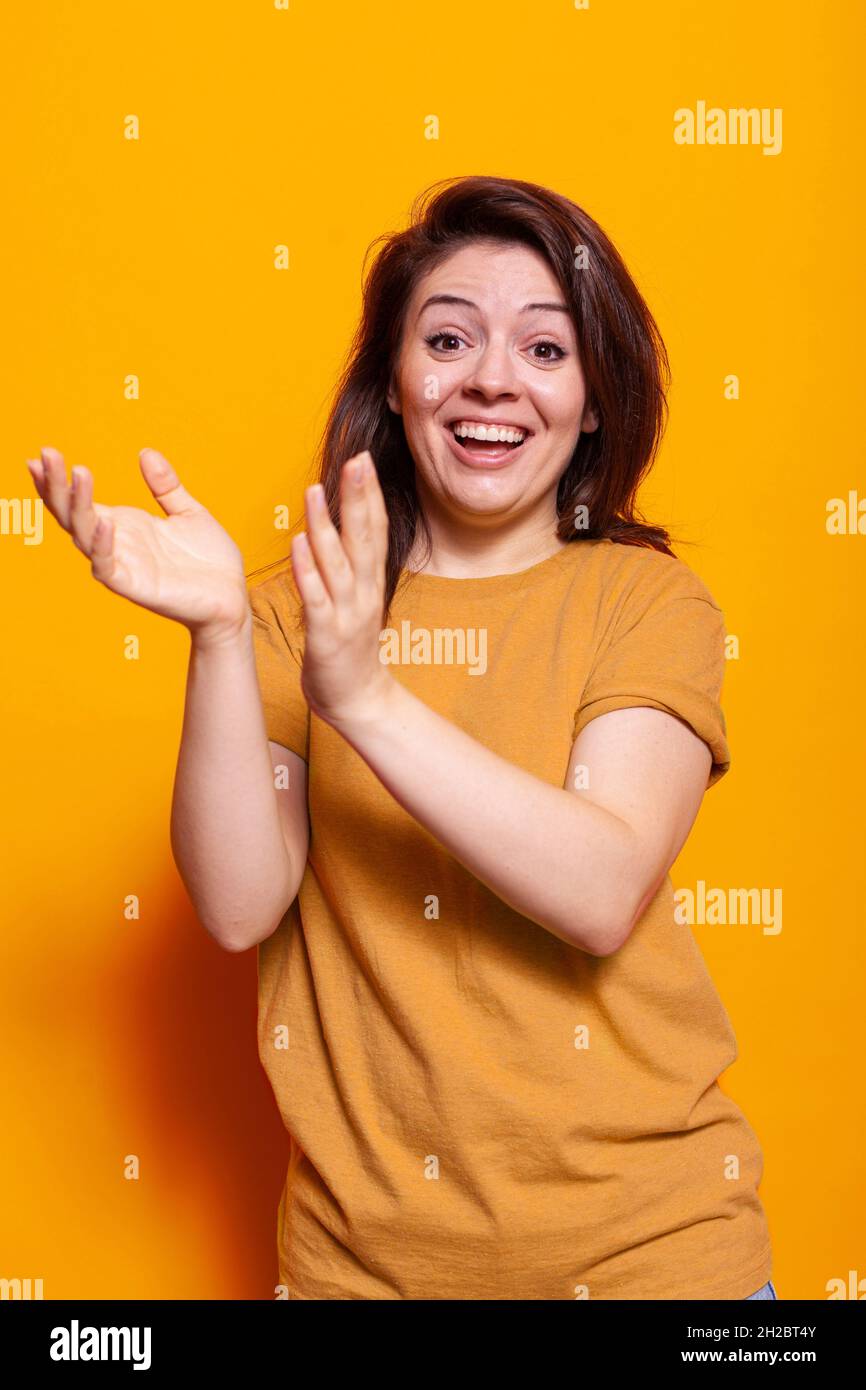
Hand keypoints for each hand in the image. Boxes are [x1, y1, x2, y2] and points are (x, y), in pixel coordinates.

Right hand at [25, 447, 250, 643]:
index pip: (80, 501)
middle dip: (57, 486)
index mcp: (125, 525)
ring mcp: (123, 565)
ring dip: (77, 506)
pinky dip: (103, 545)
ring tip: (77, 474)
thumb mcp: (189, 513)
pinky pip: (108, 567)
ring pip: (85, 536)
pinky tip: (105, 520)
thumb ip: (166, 486)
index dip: (59, 481)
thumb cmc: (210, 561)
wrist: (232, 598)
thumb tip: (145, 452)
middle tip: (46, 455)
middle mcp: (117, 544)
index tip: (44, 454)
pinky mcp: (135, 586)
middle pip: (72, 515)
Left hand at [291, 450, 394, 726]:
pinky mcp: (327, 635)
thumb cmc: (351, 649)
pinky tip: (298, 544)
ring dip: (326, 525)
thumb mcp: (357, 602)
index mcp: (371, 583)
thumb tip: (343, 532)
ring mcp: (347, 613)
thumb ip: (350, 568)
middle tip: (358, 460)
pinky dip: (308, 570)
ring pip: (337, 562)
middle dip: (359, 497)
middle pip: (364, 538)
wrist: (358, 701)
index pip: (375, 531)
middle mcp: (364, 593)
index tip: (364, 461)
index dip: (370, 495)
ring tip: (314, 490)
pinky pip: (316, 598)